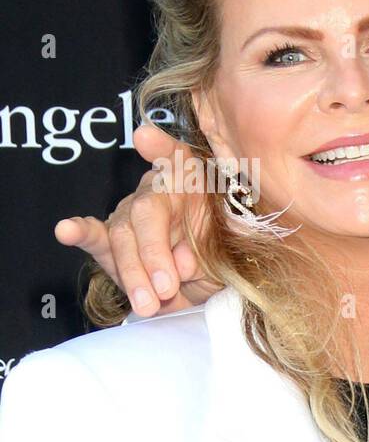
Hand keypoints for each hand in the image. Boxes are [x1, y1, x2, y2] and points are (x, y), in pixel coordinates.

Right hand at [54, 124, 222, 316]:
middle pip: (146, 212)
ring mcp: (131, 215)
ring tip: (148, 303)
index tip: (145, 138)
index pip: (177, 159)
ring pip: (124, 236)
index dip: (161, 149)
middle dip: (154, 253)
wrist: (204, 290)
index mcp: (194, 185)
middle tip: (166, 287)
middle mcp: (157, 193)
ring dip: (134, 272)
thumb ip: (208, 253)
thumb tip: (181, 262)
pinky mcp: (110, 241)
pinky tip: (66, 230)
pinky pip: (94, 234)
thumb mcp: (229, 255)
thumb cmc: (220, 260)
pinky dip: (79, 233)